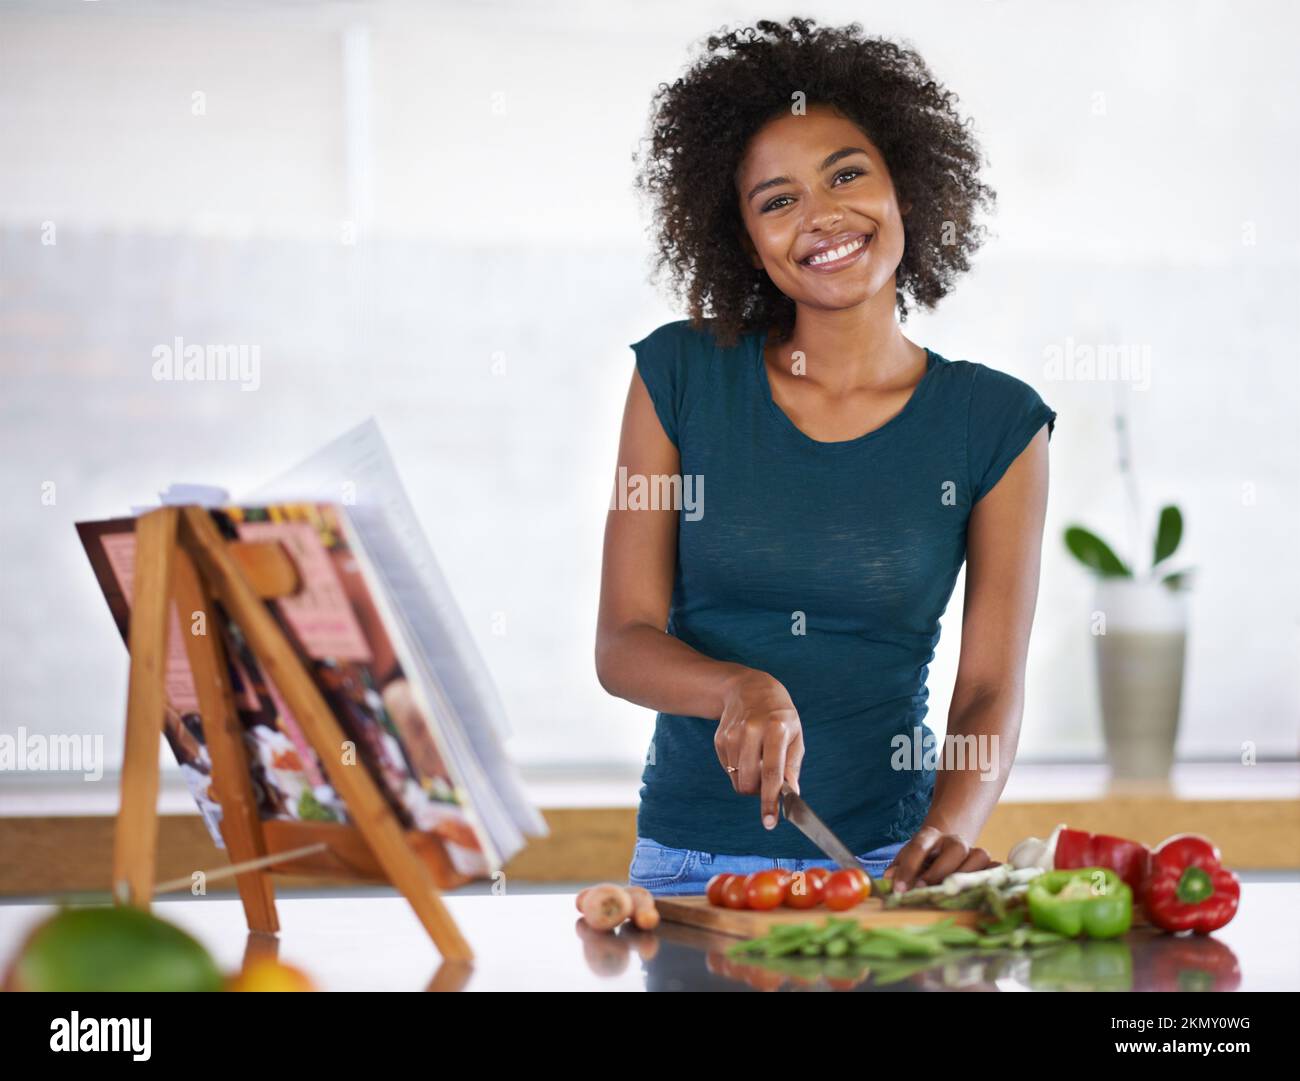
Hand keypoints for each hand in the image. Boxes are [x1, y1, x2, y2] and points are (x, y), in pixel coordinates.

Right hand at [714, 669, 803, 830]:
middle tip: (768, 783)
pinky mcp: (720, 739)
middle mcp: (751, 731)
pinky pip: (728, 770)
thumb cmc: (779, 716)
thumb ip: (792, 766)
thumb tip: (791, 793)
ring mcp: (732, 735)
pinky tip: (746, 750)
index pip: (772, 773)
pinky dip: (739, 769)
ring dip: (749, 780)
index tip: (770, 822)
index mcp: (776, 729)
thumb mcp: (795, 735)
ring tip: (758, 760)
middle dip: (758, 792)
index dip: (770, 800)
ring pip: (737, 779)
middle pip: (749, 782)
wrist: (749, 689)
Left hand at [884, 826, 995, 892]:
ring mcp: (972, 851)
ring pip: (979, 856)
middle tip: (925, 890)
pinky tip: (983, 893)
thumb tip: (890, 880)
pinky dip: (993, 879)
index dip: (908, 869)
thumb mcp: (906, 861)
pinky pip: (997, 869)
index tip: (900, 890)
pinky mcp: (987, 864)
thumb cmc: (922, 860)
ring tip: (951, 895)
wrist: (944, 849)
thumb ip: (897, 870)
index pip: (919, 847)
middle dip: (940, 871)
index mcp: (930, 836)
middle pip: (956, 848)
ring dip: (965, 877)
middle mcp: (954, 841)